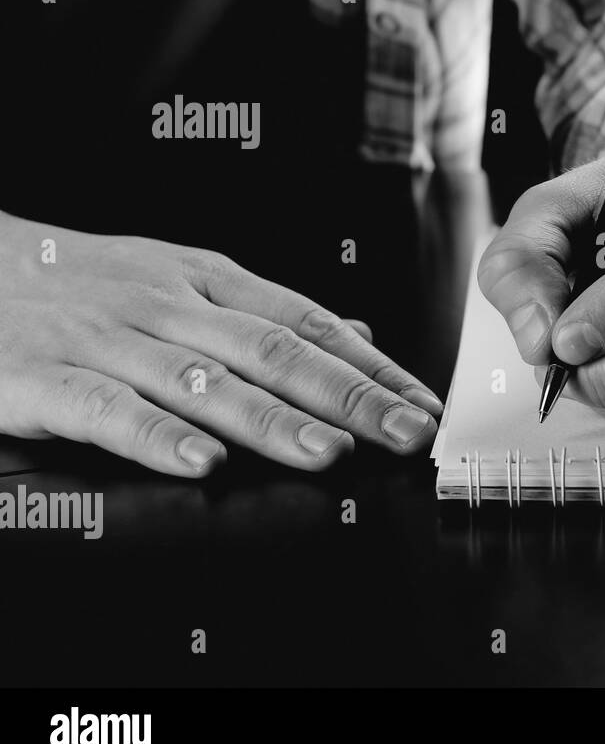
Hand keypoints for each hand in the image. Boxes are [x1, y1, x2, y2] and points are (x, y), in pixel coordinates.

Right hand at [0, 212, 440, 476]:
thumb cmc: (83, 283)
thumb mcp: (181, 280)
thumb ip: (265, 312)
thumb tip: (355, 330)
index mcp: (207, 279)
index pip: (308, 322)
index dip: (371, 365)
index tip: (420, 402)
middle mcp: (169, 304)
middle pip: (274, 349)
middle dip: (349, 394)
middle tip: (405, 432)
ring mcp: (108, 338)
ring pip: (204, 381)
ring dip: (273, 419)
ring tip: (331, 451)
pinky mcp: (45, 377)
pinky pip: (108, 409)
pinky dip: (159, 437)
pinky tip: (204, 464)